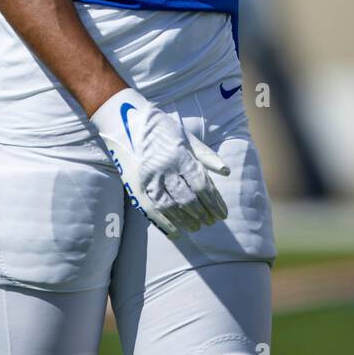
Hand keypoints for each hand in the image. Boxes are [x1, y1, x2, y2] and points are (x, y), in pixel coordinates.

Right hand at [90, 88, 229, 239]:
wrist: (128, 122)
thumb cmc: (163, 128)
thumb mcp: (187, 137)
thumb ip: (206, 156)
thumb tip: (225, 172)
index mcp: (180, 155)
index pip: (201, 185)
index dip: (214, 202)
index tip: (222, 213)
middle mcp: (165, 168)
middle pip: (188, 199)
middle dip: (203, 213)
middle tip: (212, 222)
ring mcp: (150, 178)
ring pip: (171, 207)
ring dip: (186, 221)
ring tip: (198, 227)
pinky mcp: (138, 184)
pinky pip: (153, 209)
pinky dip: (166, 223)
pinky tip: (177, 232)